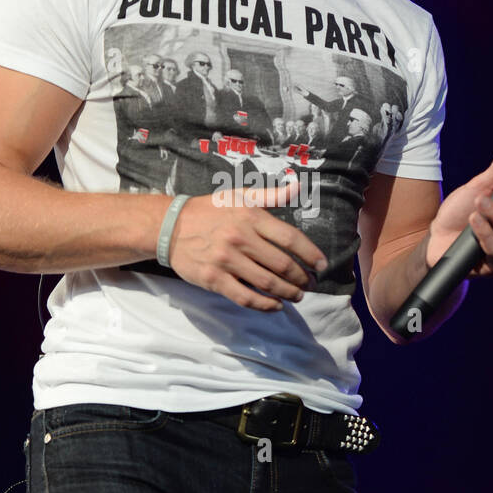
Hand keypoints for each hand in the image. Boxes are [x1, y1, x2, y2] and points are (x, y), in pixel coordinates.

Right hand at [167, 175, 327, 309]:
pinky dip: (265, 305)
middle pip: (282, 265)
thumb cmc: (209, 210)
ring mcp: (227, 260)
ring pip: (267, 283)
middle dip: (302, 278)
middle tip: (309, 284)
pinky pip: (245, 297)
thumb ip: (271, 195)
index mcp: (250, 216)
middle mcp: (240, 238)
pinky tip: (276, 306)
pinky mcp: (214, 279)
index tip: (322, 265)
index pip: (290, 239)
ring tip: (297, 295)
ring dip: (288, 293)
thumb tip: (297, 186)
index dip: (311, 254)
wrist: (170, 226)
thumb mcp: (239, 196)